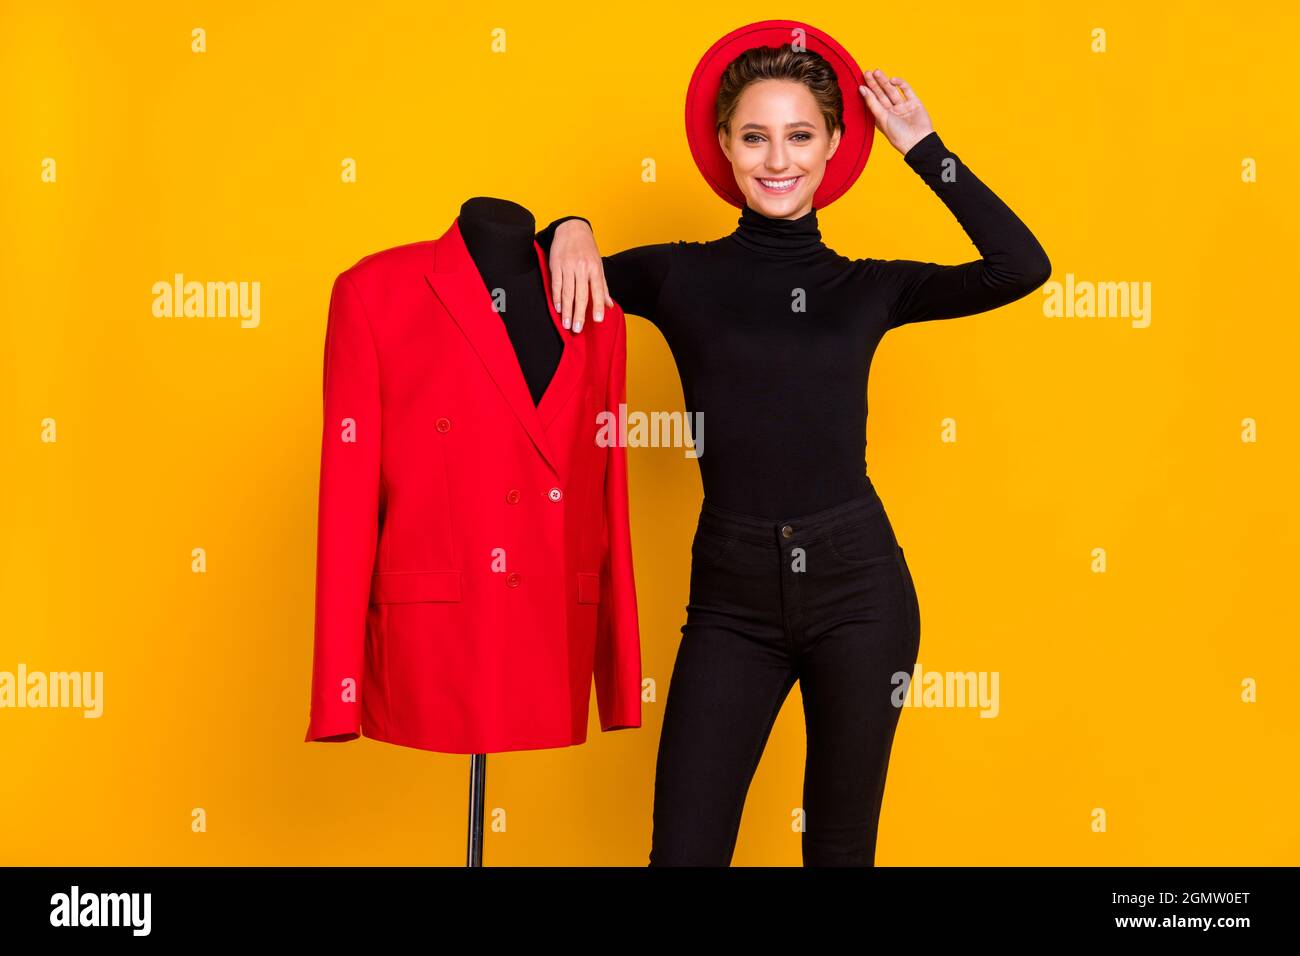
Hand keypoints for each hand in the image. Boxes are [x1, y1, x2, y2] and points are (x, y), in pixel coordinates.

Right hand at [550, 219, 611, 333]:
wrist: (572, 229)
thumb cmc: (587, 249)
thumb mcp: (599, 265)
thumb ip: (603, 287)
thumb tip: (609, 305)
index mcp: (595, 268)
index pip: (597, 290)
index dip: (597, 305)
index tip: (597, 320)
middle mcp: (582, 268)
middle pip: (580, 295)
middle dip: (579, 313)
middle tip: (577, 329)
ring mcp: (568, 266)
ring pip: (567, 292)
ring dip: (566, 310)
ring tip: (566, 324)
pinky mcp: (556, 265)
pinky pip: (556, 285)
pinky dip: (557, 298)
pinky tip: (558, 309)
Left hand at [857, 69, 934, 156]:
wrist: (918, 141)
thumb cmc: (897, 134)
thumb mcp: (881, 118)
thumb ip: (872, 103)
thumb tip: (861, 89)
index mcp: (882, 117)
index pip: (873, 101)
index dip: (868, 91)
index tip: (861, 80)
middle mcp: (892, 111)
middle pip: (881, 94)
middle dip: (875, 83)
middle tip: (867, 72)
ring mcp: (903, 106)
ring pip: (892, 91)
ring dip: (885, 81)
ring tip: (877, 71)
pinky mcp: (914, 102)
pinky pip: (906, 90)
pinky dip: (900, 84)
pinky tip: (893, 80)